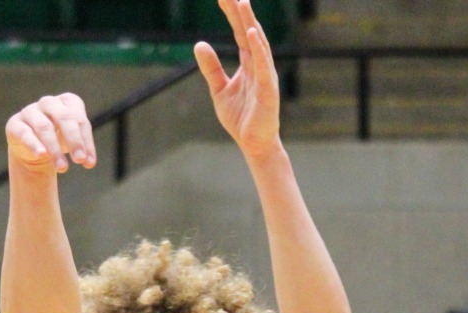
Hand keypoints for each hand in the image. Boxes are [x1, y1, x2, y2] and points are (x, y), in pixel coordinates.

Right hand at [5, 92, 94, 174]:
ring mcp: (30, 111)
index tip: (89, 162)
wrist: (33, 149)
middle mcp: (48, 102)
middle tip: (79, 160)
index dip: (86, 141)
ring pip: (44, 127)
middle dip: (74, 140)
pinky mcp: (15, 124)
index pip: (80, 119)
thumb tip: (89, 162)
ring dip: (55, 149)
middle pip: (64, 118)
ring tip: (62, 167)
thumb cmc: (58, 140)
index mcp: (67, 101)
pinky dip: (34, 144)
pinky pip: (25, 133)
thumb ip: (83, 148)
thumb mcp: (73, 141)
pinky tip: (42, 155)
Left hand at [195, 0, 281, 159]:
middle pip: (249, 32)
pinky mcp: (268, 90)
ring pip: (258, 44)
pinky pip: (263, 66)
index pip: (240, 32)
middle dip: (241, 12)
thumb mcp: (219, 89)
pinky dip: (258, 48)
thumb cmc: (241, 118)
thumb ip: (211, 68)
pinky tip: (252, 33)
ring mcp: (265, 75)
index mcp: (249, 63)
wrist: (254, 144)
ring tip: (243, 3)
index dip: (232, 14)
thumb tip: (199, 44)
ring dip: (251, 23)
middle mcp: (259, 64)